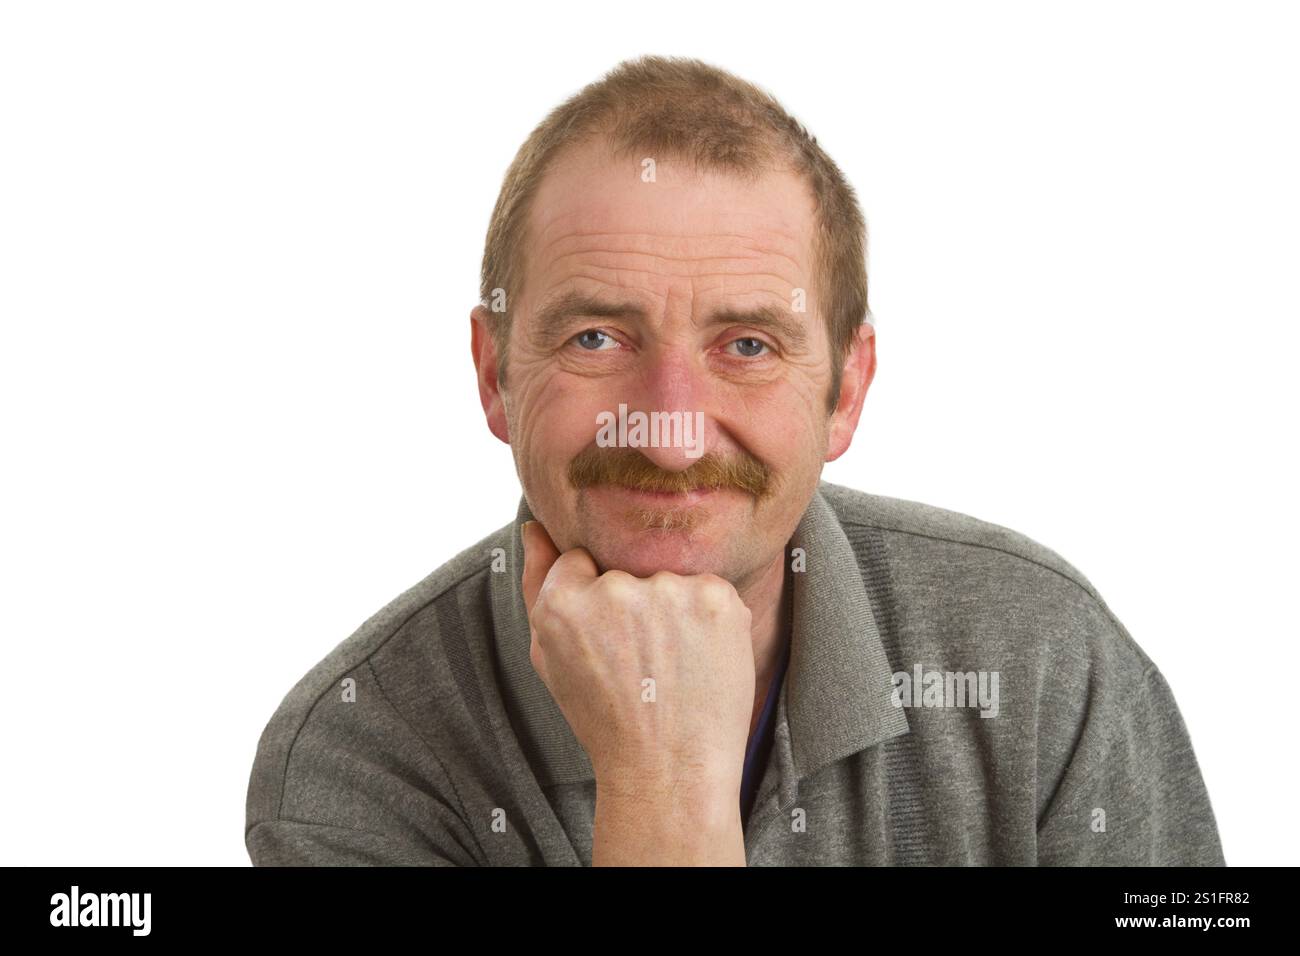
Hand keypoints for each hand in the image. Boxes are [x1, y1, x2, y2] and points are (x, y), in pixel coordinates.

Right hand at [520, 519, 755, 801]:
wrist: (670, 770)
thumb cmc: (605, 718)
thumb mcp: (550, 659)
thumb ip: (537, 584)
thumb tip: (535, 524)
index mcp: (563, 603)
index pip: (579, 561)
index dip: (594, 604)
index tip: (606, 644)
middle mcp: (614, 590)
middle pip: (625, 570)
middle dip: (634, 606)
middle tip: (642, 666)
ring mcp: (669, 591)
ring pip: (669, 579)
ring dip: (673, 611)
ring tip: (672, 669)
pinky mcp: (716, 597)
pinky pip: (708, 588)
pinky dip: (708, 619)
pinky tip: (700, 661)